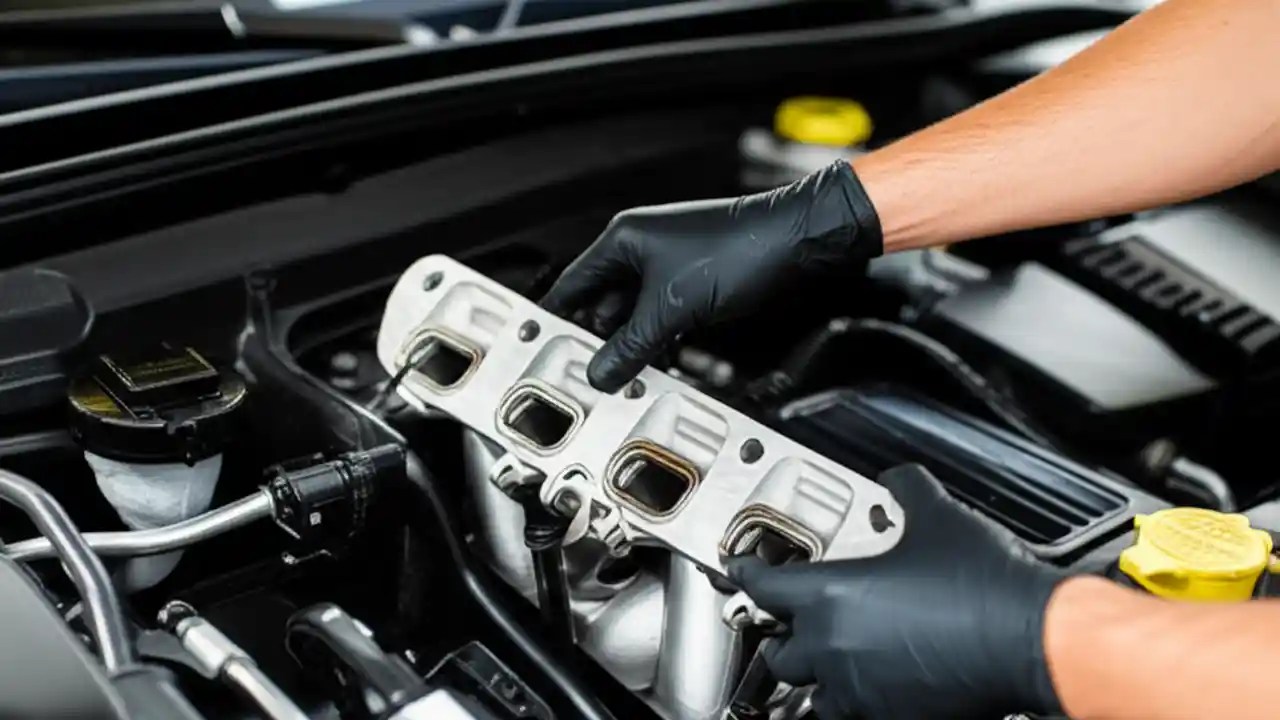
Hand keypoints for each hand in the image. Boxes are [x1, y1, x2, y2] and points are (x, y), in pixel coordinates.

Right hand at [540, 160, 881, 391]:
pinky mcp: (695, 285)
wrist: (798, 241)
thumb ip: (631, 344)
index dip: (556, 318)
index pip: (572, 284)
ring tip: (624, 377)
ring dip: (632, 346)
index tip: (543, 348)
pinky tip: (658, 365)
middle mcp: (642, 250)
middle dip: (598, 341)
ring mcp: (670, 268)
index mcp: (624, 241)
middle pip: (603, 304)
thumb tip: (600, 371)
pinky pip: (663, 319)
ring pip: (635, 316)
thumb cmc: (739, 250)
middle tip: (589, 375)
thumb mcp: (672, 307)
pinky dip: (658, 342)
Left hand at [729, 464, 1066, 719]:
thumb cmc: (983, 584)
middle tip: (794, 621)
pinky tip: (872, 685)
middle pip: (779, 651)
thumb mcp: (937, 517)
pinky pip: (853, 713)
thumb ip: (906, 491)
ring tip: (831, 660)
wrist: (1030, 639)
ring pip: (812, 693)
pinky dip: (853, 701)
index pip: (764, 585)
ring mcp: (860, 690)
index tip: (737, 569)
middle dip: (783, 635)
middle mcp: (834, 648)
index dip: (747, 573)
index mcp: (831, 595)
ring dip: (815, 676)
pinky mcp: (890, 716)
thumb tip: (899, 480)